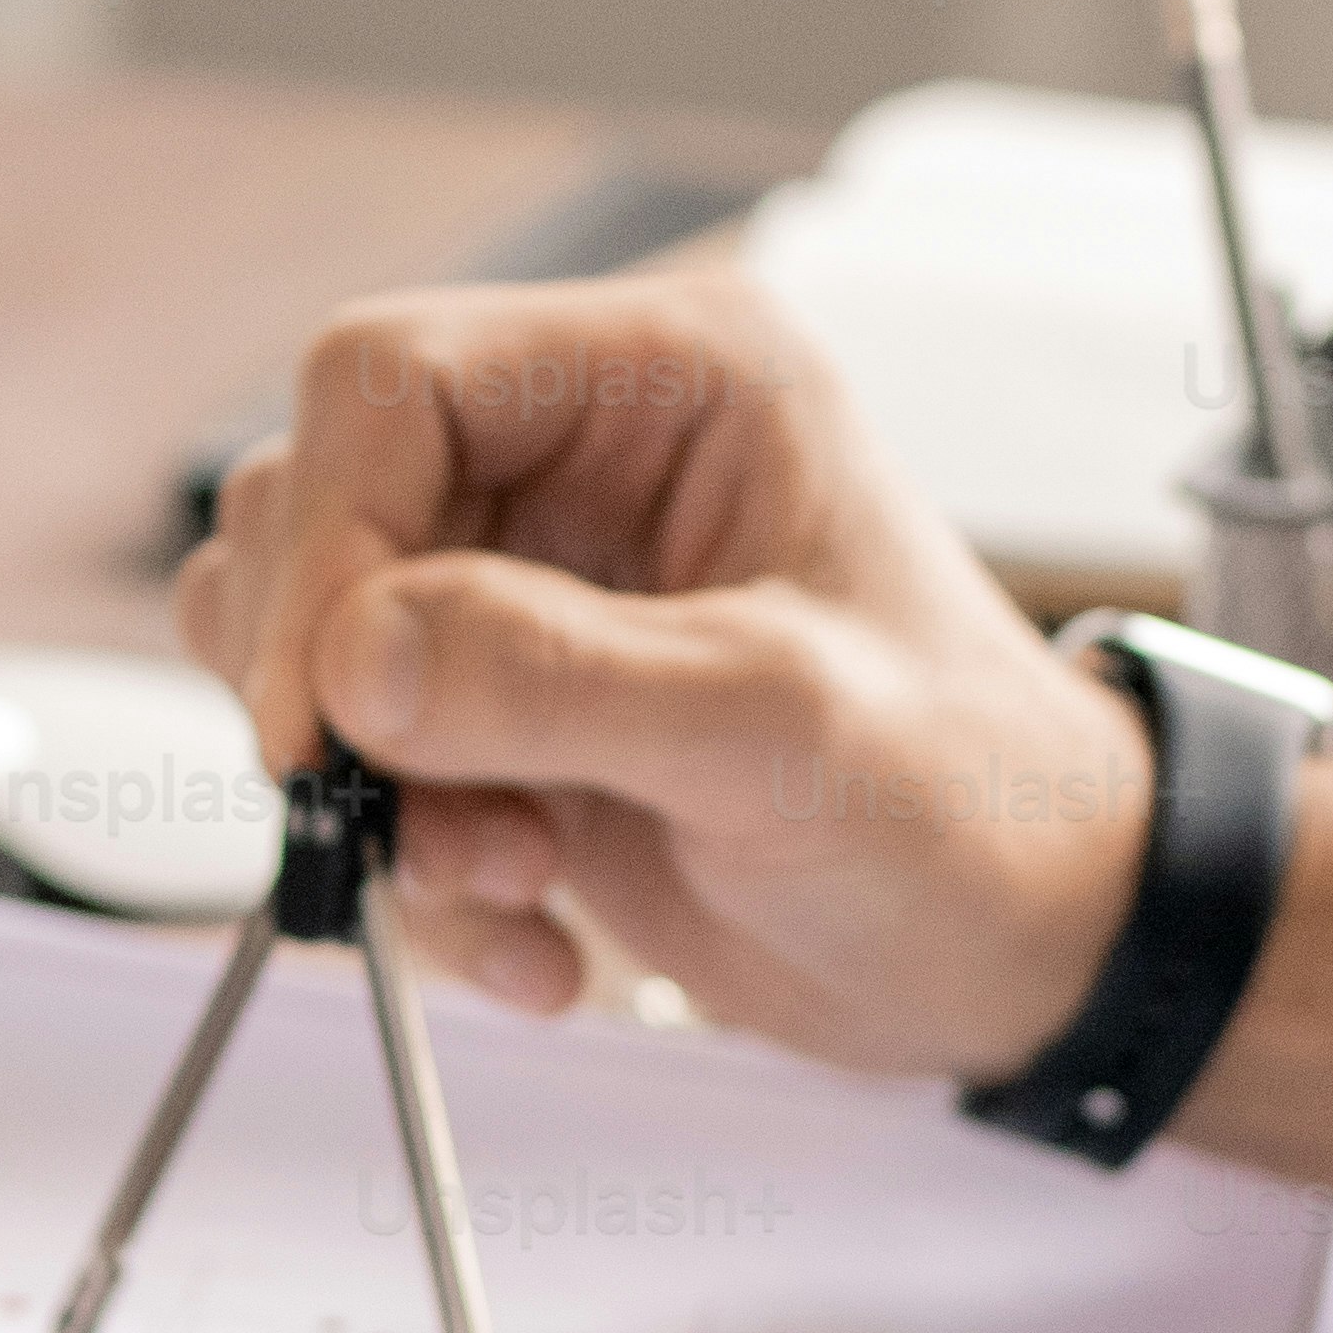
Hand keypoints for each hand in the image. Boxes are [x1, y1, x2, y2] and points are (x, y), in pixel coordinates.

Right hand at [174, 269, 1145, 1073]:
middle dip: (340, 689)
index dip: (325, 541)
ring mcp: (533, 591)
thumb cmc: (974, 806)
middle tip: (409, 820)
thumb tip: (351, 660)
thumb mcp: (787, 731)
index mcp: (667, 380)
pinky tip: (534, 937)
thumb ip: (564, 678)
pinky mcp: (507, 716)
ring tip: (507, 877)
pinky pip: (361, 768)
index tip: (315, 714)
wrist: (1024, 952)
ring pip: (308, 643)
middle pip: (320, 507)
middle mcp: (582, 459)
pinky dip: (413, 877)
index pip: (391, 383)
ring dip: (372, 793)